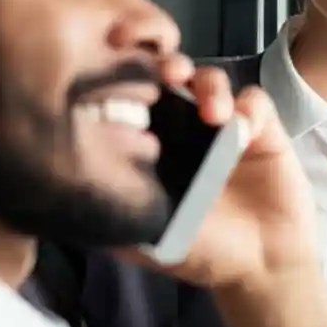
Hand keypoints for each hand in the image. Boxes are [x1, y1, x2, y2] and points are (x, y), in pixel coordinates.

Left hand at [125, 59, 318, 291]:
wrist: (261, 265)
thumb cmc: (203, 251)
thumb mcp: (148, 241)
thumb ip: (114, 219)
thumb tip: (65, 204)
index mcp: (152, 143)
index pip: (132, 93)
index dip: (122, 71)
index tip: (110, 63)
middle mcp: (184, 126)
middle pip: (169, 72)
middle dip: (163, 60)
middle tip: (164, 73)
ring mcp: (223, 126)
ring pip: (210, 80)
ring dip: (209, 86)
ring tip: (213, 113)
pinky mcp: (261, 130)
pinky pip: (254, 102)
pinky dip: (249, 108)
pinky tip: (245, 130)